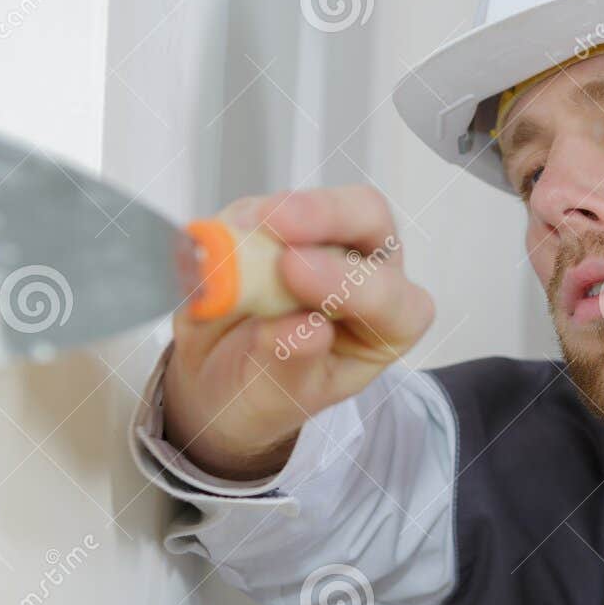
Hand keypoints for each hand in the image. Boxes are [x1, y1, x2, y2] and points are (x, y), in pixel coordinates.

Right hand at [163, 186, 433, 479]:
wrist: (217, 378)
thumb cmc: (264, 393)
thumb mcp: (277, 398)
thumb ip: (293, 364)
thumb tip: (304, 330)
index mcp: (389, 324)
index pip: (389, 294)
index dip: (346, 280)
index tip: (292, 272)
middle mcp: (368, 272)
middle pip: (368, 219)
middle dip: (323, 215)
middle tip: (273, 221)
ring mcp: (325, 242)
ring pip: (312, 206)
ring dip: (266, 219)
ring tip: (224, 253)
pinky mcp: (278, 224)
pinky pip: (258, 209)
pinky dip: (233, 224)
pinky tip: (214, 251)